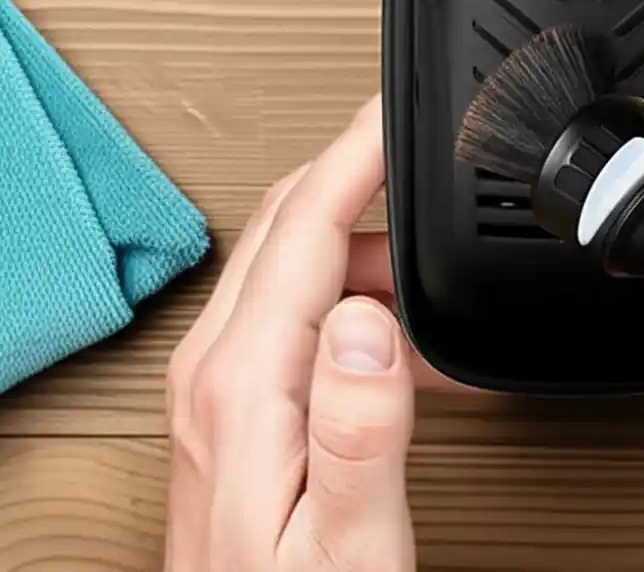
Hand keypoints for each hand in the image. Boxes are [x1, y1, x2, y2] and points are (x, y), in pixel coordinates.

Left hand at [163, 96, 415, 571]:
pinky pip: (286, 309)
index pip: (301, 227)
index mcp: (244, 383)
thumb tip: (367, 318)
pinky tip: (395, 335)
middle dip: (354, 178)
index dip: (352, 157)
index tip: (393, 113)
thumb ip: (360, 424)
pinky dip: (345, 293)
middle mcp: (215, 369)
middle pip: (283, 225)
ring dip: (357, 244)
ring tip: (428, 269)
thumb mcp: (350, 534)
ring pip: (286, 262)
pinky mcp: (232, 402)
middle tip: (418, 159)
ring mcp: (217, 383)